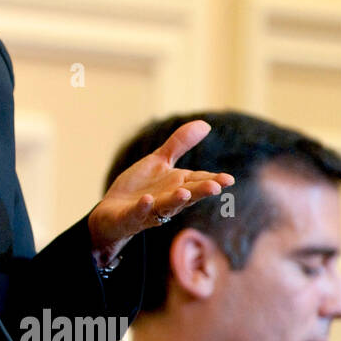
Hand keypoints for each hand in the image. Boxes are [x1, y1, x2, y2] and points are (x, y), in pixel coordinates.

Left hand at [87, 119, 232, 266]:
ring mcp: (151, 210)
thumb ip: (179, 144)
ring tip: (184, 193)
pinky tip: (147, 200)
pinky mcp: (131, 216)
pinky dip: (144, 207)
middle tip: (216, 187)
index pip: (198, 181)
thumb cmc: (141, 187)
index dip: (213, 180)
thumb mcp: (159, 161)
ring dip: (175, 200)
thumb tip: (205, 124)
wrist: (112, 210)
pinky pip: (138, 213)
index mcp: (178, 185)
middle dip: (200, 192)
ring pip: (166, 206)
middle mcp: (168, 199)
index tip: (228, 179)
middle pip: (187, 195)